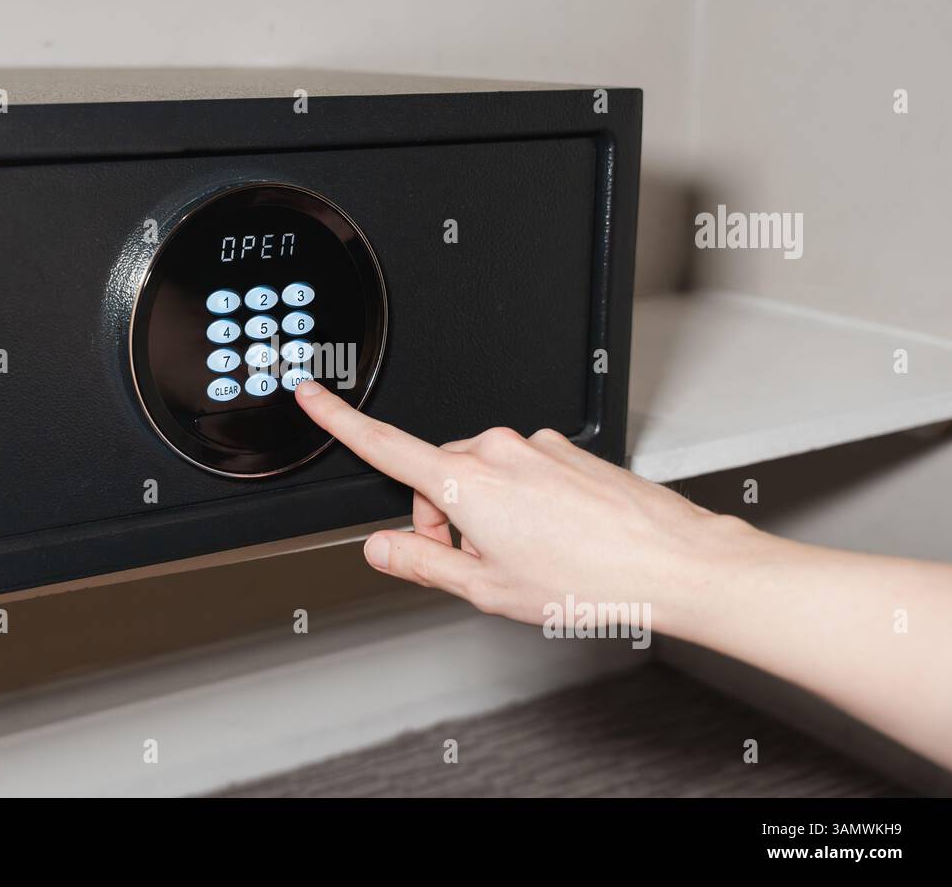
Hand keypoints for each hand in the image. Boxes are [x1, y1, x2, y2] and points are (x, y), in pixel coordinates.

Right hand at [293, 380, 757, 636]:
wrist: (671, 562)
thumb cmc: (589, 579)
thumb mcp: (487, 589)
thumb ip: (422, 562)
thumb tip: (381, 548)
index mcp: (467, 482)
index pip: (384, 446)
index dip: (340, 420)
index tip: (313, 396)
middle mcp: (498, 450)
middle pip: (438, 476)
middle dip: (445, 518)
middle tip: (479, 564)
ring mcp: (536, 446)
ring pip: (482, 475)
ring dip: (486, 512)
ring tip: (528, 557)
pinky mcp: (565, 449)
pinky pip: (522, 470)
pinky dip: (522, 501)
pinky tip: (555, 537)